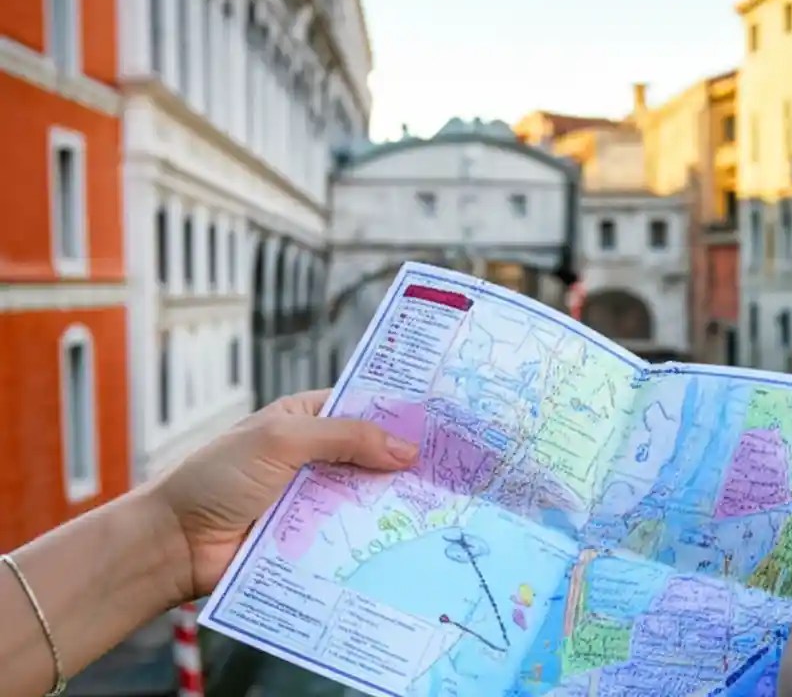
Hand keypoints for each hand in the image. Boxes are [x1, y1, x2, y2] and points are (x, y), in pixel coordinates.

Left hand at [146, 390, 417, 600]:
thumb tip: (406, 448)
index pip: (362, 409)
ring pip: (366, 499)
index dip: (399, 415)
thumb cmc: (216, 479)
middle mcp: (312, 458)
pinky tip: (410, 540)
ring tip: (443, 508)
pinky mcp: (311, 540)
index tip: (443, 424)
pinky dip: (374, 539)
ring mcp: (313, 500)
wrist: (175, 544)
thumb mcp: (283, 441)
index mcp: (304, 420)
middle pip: (372, 457)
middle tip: (454, 472)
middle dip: (405, 465)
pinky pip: (350, 537)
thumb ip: (345, 438)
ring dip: (394, 505)